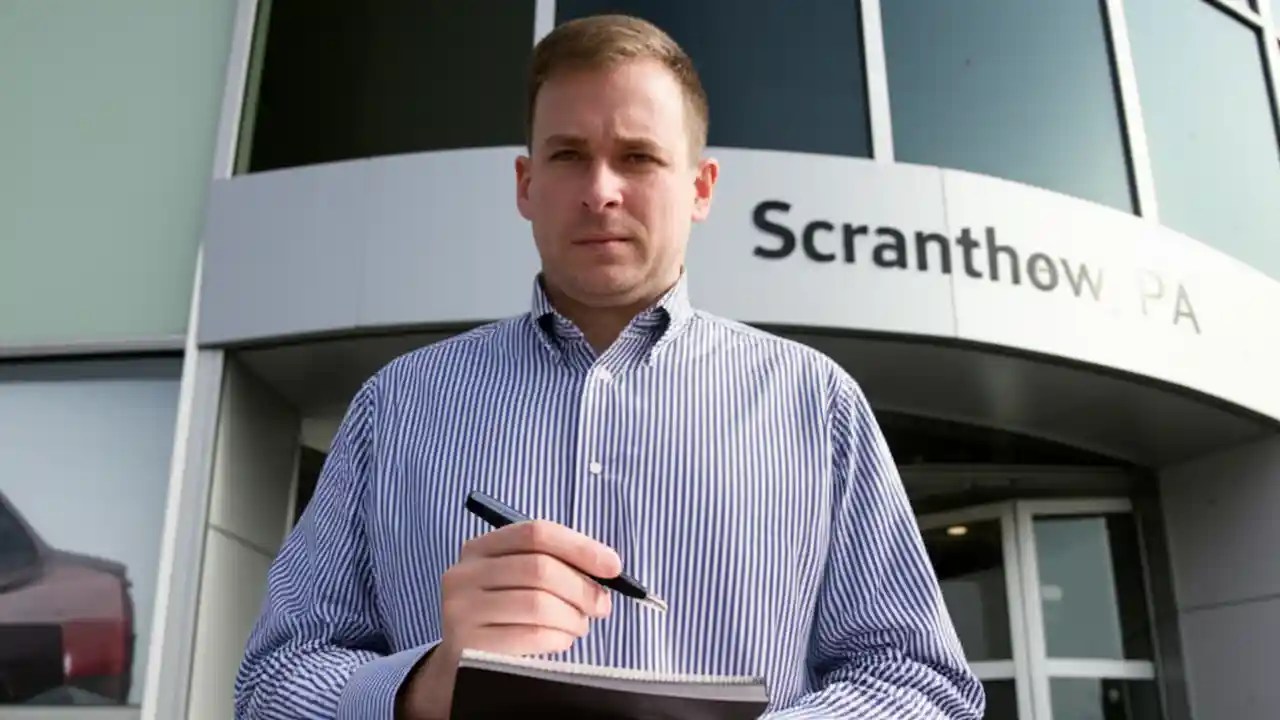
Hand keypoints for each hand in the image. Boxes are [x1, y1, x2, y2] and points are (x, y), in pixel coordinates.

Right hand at [399, 520, 621, 717]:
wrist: (463, 668)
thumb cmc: (505, 618)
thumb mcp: (519, 582)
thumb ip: (554, 565)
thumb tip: (607, 566)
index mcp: (480, 548)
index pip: (536, 533)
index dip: (580, 547)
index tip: (613, 566)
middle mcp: (464, 574)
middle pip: (540, 568)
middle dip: (582, 588)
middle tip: (602, 605)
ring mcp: (461, 610)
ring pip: (538, 603)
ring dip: (572, 617)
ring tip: (578, 625)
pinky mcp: (468, 645)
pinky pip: (531, 635)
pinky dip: (558, 637)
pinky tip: (561, 640)